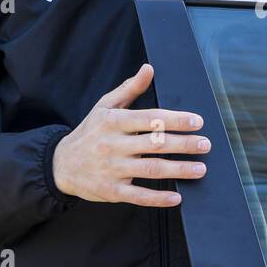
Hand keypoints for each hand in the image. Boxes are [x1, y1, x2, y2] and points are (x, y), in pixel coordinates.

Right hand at [52, 63, 208, 206]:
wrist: (60, 164)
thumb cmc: (90, 131)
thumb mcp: (105, 106)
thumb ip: (129, 88)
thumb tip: (149, 68)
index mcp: (114, 121)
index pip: (150, 119)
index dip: (175, 120)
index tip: (197, 122)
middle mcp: (113, 145)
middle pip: (154, 144)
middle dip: (183, 144)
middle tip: (205, 144)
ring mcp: (112, 169)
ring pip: (150, 169)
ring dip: (178, 170)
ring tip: (200, 169)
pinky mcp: (111, 191)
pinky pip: (138, 196)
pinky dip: (158, 198)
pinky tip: (177, 197)